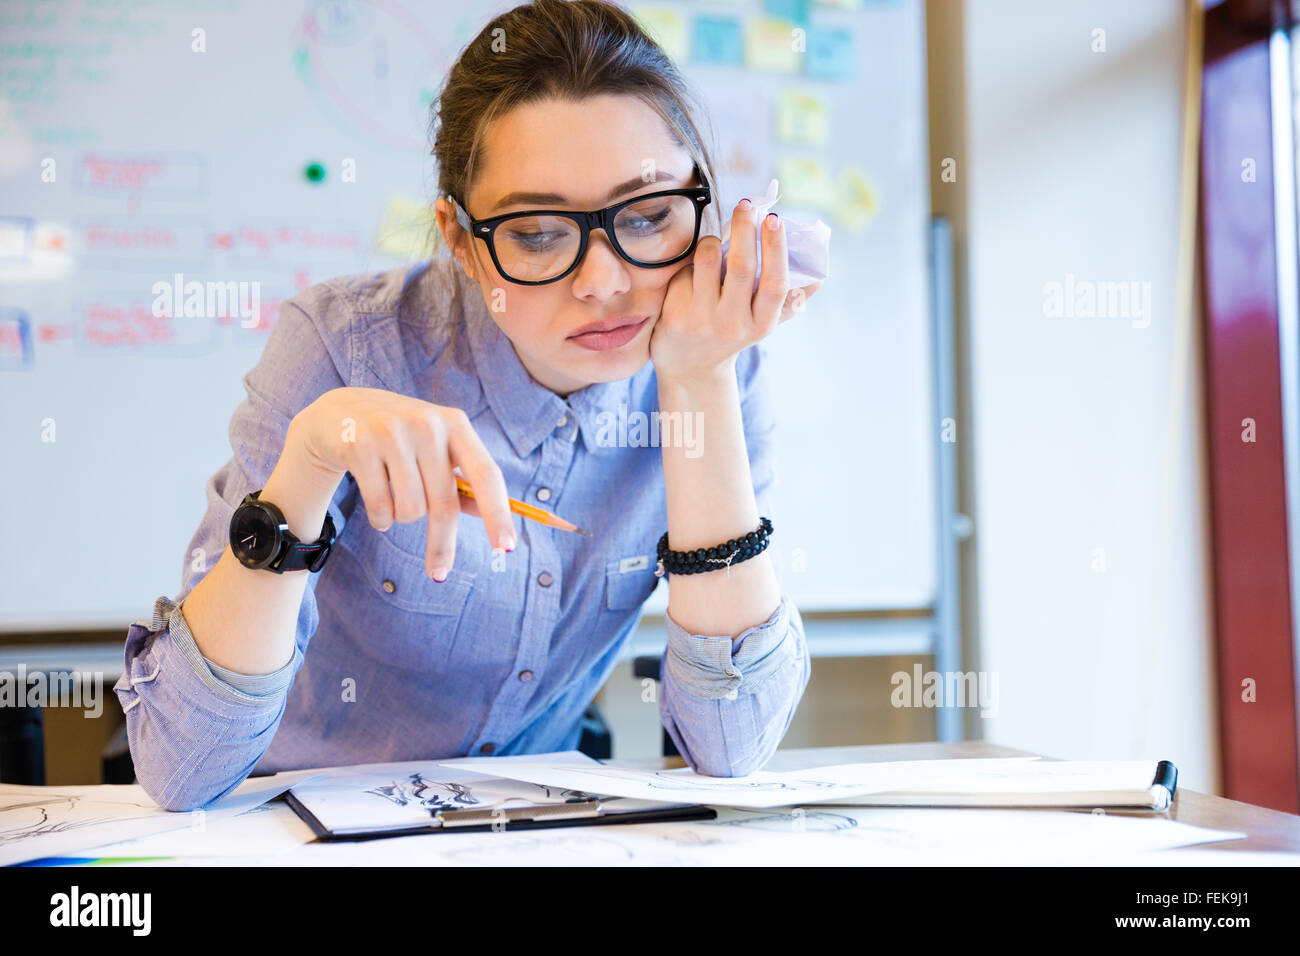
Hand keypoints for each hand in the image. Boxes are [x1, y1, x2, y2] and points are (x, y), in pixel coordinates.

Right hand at [291, 387, 515, 578]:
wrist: (340, 413)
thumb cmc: (402, 439)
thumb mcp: (435, 452)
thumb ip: (462, 482)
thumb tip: (489, 517)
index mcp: (456, 425)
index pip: (486, 474)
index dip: (498, 513)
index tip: (506, 547)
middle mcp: (428, 425)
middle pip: (444, 503)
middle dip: (442, 544)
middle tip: (439, 574)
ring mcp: (392, 433)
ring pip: (411, 509)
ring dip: (402, 519)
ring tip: (394, 503)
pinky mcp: (360, 446)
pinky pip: (380, 507)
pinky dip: (381, 519)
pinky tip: (376, 504)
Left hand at [650, 198, 820, 384]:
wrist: (690, 367)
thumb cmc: (732, 331)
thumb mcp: (761, 323)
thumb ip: (789, 302)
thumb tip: (819, 277)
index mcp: (762, 324)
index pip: (774, 283)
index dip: (775, 248)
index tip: (774, 218)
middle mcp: (734, 325)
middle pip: (741, 266)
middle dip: (745, 227)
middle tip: (746, 205)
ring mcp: (703, 321)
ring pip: (708, 260)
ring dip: (713, 241)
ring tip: (716, 242)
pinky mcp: (676, 316)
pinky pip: (686, 271)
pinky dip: (692, 262)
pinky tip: (694, 272)